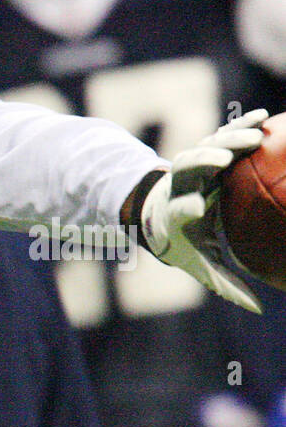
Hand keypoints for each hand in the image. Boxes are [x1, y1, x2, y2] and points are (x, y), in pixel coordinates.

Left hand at [139, 109, 267, 312]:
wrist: (161, 211)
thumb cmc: (184, 241)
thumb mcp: (199, 263)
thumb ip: (224, 283)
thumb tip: (257, 308)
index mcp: (175, 215)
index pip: (179, 210)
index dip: (187, 207)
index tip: (198, 207)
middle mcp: (179, 187)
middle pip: (187, 170)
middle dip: (202, 162)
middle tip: (223, 159)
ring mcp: (190, 167)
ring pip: (204, 148)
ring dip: (226, 140)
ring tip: (254, 136)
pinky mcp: (204, 151)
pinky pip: (221, 136)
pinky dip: (239, 127)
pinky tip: (265, 118)